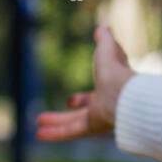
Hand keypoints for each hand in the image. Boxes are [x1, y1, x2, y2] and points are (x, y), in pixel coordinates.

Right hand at [36, 24, 135, 141]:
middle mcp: (104, 105)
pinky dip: (56, 133)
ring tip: (37, 125)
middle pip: (82, 113)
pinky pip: (71, 131)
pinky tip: (39, 134)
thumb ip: (105, 39)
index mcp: (108, 89)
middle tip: (47, 116)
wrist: (124, 92)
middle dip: (67, 114)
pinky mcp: (93, 127)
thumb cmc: (116, 69)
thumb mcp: (107, 49)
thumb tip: (103, 27)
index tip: (70, 100)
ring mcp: (99, 117)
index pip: (94, 96)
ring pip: (74, 124)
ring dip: (55, 124)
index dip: (82, 99)